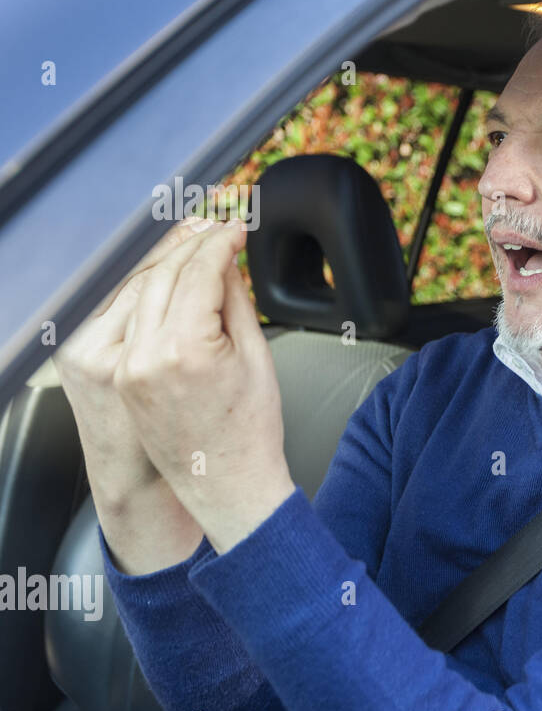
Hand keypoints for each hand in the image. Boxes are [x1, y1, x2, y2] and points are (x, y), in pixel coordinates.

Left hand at [53, 219, 224, 571]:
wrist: (224, 484)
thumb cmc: (249, 431)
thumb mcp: (256, 358)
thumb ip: (236, 302)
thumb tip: (226, 262)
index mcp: (183, 351)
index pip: (198, 273)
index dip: (220, 243)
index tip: (237, 227)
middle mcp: (143, 356)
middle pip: (161, 275)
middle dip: (189, 245)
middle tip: (215, 225)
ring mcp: (123, 367)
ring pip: (137, 291)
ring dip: (164, 262)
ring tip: (191, 243)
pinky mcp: (115, 374)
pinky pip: (127, 318)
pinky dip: (147, 292)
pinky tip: (166, 276)